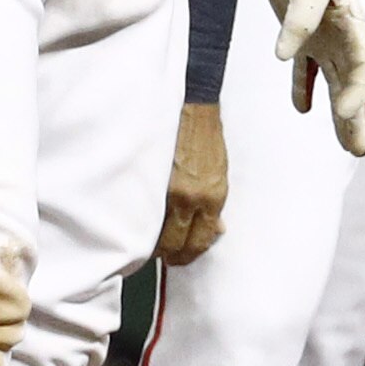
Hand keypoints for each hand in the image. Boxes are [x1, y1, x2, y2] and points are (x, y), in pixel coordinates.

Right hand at [158, 105, 231, 265]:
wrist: (192, 107)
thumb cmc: (207, 138)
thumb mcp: (221, 174)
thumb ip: (215, 205)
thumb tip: (216, 229)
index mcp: (212, 198)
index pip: (200, 240)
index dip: (190, 254)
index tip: (183, 258)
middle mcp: (189, 198)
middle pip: (176, 242)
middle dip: (171, 254)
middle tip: (167, 257)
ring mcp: (167, 189)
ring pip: (156, 230)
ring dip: (155, 240)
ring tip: (152, 243)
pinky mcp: (151, 179)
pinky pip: (146, 210)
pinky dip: (145, 220)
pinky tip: (143, 223)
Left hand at [254, 0, 364, 154]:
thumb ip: (298, 20)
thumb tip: (284, 56)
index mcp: (353, 20)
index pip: (364, 66)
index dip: (356, 94)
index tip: (339, 114)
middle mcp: (344, 32)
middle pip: (355, 82)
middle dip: (358, 116)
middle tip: (358, 149)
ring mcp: (325, 33)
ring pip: (336, 80)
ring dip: (340, 111)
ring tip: (345, 144)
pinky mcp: (303, 30)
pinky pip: (308, 66)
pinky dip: (305, 86)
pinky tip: (302, 108)